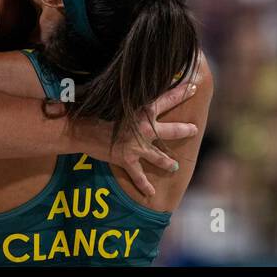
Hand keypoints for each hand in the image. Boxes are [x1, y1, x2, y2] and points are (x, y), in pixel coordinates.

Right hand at [79, 77, 200, 197]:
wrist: (82, 129)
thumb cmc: (97, 110)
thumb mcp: (117, 100)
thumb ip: (130, 98)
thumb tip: (133, 83)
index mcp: (143, 110)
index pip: (167, 99)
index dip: (181, 92)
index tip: (194, 87)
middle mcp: (144, 128)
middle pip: (171, 130)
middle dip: (184, 130)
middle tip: (194, 129)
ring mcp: (137, 146)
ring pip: (159, 157)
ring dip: (167, 162)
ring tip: (174, 167)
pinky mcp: (127, 160)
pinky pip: (139, 176)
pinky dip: (145, 185)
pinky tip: (151, 193)